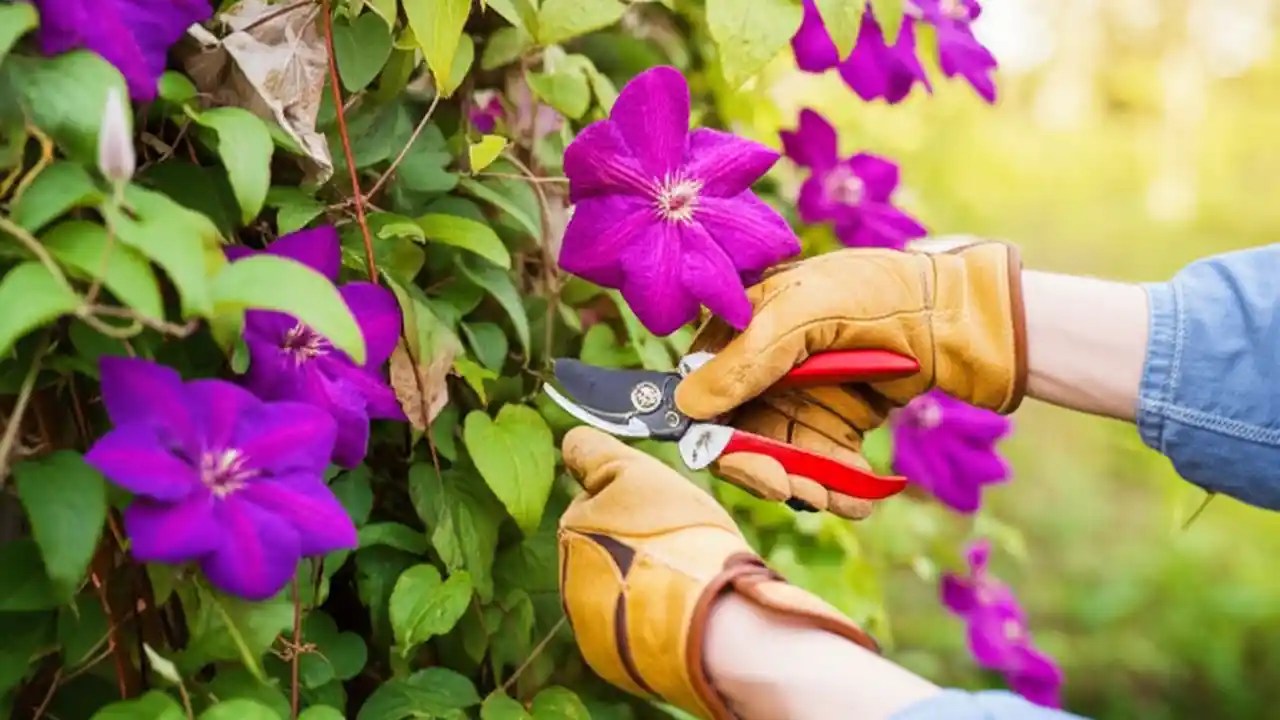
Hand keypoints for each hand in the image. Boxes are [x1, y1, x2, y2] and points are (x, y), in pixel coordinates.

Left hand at [558, 426, 876, 719]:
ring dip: (643, 580)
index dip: (629, 498)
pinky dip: (651, 618)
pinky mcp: (611, 663)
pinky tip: (681, 610)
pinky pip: (631, 628)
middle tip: (675, 541)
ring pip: (617, 589)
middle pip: (603, 548)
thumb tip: (570, 441)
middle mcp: (568, 582)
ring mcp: (588, 627)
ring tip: (683, 578)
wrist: (710, 619)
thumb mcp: (638, 473)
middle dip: (633, 543)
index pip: (593, 502)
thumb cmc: (677, 537)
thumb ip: (596, 454)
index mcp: (571, 531)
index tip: (660, 507)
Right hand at [675, 240, 1026, 518]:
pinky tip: (860, 498)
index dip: (717, 434)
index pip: (704, 392)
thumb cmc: (878, 291)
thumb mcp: (806, 310)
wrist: (955, 314)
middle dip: (766, 469)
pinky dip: (837, 487)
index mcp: (741, 329)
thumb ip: (748, 357)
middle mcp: (761, 368)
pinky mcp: (831, 422)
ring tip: (837, 498)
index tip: (749, 463)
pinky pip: (818, 466)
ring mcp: (796, 398)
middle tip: (795, 490)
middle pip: (739, 436)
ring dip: (805, 485)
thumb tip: (687, 404)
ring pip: (779, 460)